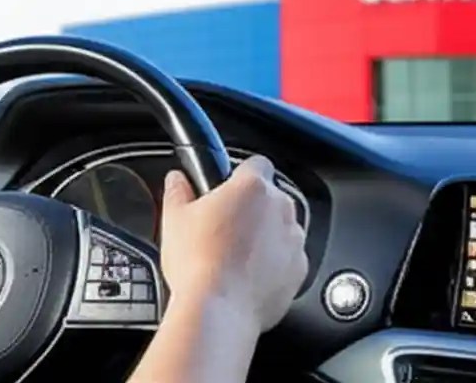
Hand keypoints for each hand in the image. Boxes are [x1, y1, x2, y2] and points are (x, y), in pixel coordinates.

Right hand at [159, 157, 306, 333]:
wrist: (219, 311)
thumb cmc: (198, 264)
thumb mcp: (175, 220)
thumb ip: (178, 191)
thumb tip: (177, 180)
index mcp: (252, 187)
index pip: (256, 163)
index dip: (240, 175)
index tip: (228, 188)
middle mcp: (280, 209)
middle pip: (270, 198)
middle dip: (251, 209)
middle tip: (224, 228)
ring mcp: (294, 240)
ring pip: (281, 228)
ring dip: (265, 235)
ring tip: (235, 255)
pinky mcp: (300, 269)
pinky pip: (289, 258)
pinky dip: (275, 264)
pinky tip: (249, 275)